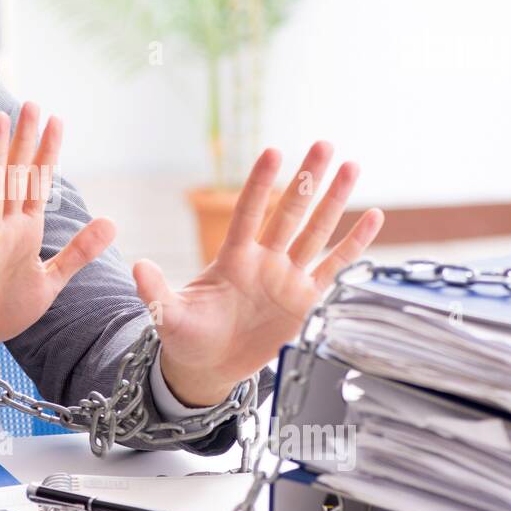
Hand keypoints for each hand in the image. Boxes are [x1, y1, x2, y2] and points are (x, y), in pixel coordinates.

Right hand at [0, 102, 115, 389]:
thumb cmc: (2, 307)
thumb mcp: (51, 280)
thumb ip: (78, 252)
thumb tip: (111, 221)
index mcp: (25, 231)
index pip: (39, 184)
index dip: (48, 153)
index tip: (56, 120)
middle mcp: (4, 228)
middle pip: (16, 177)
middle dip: (25, 142)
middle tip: (31, 105)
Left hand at [132, 141, 383, 406]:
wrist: (209, 366)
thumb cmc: (186, 336)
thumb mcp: (168, 315)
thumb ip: (156, 291)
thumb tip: (137, 266)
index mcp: (232, 258)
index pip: (248, 213)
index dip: (260, 184)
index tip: (272, 151)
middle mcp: (263, 260)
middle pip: (289, 212)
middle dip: (306, 179)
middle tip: (323, 144)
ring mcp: (286, 277)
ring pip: (315, 231)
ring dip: (333, 200)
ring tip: (351, 165)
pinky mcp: (305, 299)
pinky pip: (334, 266)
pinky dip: (354, 243)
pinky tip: (373, 217)